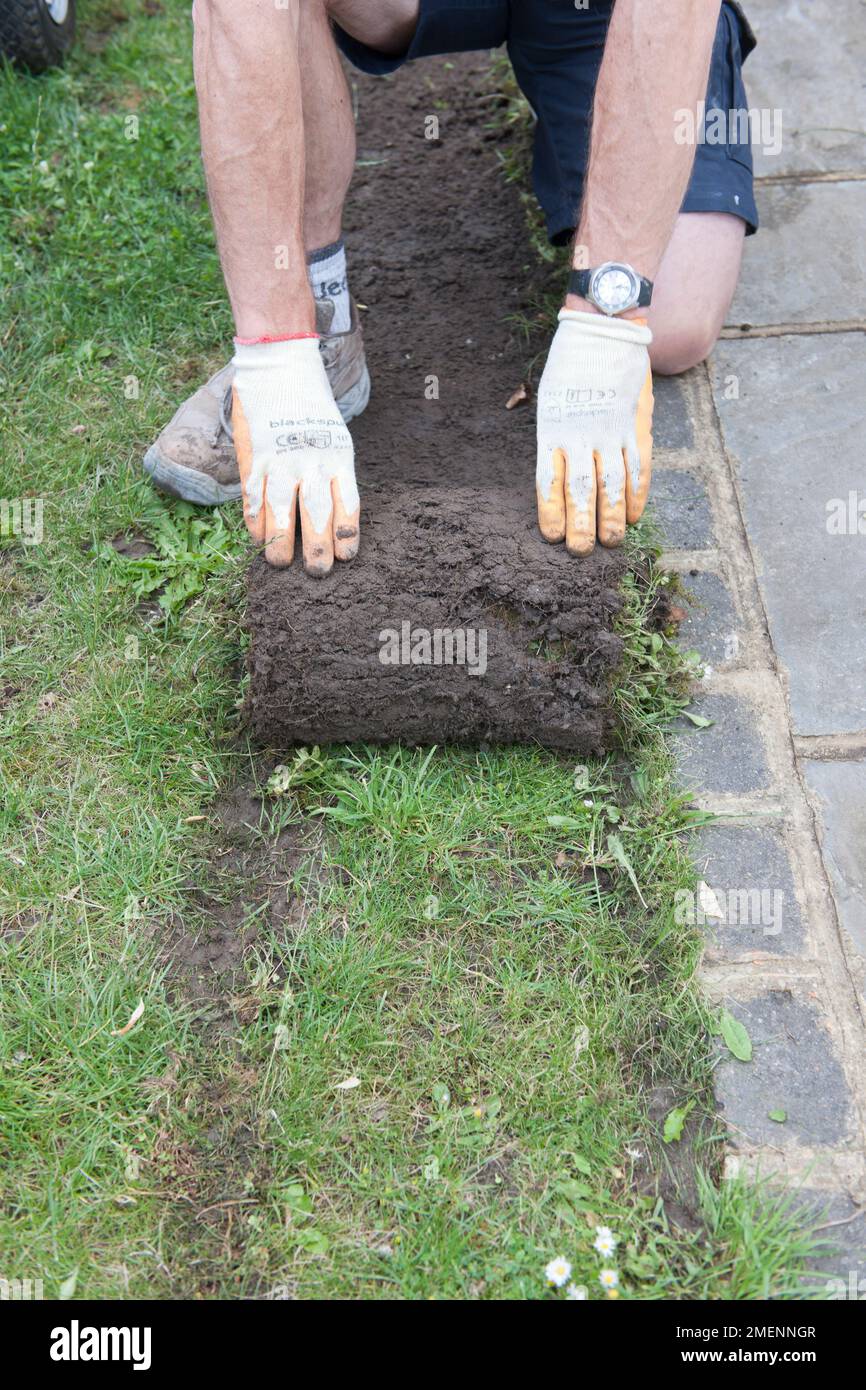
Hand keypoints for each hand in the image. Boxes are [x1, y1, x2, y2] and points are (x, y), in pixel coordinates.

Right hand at [231, 337, 359, 574]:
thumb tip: (331, 518)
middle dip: (318, 547)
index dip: (347, 533)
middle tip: (318, 572)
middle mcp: (312, 460)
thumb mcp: (335, 436)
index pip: (348, 502)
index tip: (346, 556)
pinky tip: (257, 539)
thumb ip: (332, 472)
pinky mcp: (255, 456)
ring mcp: (281, 459)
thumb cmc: (312, 408)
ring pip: (281, 509)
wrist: (281, 365)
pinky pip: (253, 496)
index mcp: (338, 456)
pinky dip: (254, 521)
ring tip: (280, 563)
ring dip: (280, 541)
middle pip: (317, 511)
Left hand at [536, 310, 653, 554]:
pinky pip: (638, 467)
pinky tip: (632, 515)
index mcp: (554, 429)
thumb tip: (556, 472)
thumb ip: (555, 436)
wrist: (605, 328)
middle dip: (581, 526)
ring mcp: (611, 430)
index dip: (551, 512)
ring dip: (611, 518)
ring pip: (612, 485)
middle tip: (581, 552)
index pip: (549, 481)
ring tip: (611, 542)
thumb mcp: (551, 399)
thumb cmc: (572, 366)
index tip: (552, 537)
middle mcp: (581, 434)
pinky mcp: (635, 425)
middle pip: (580, 490)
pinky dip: (637, 494)